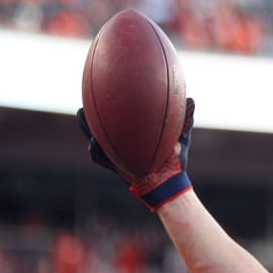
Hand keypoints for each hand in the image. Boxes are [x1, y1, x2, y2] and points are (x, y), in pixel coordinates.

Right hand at [77, 97, 195, 210]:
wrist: (171, 184)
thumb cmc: (175, 162)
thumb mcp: (180, 139)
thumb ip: (185, 120)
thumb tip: (191, 99)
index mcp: (137, 136)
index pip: (123, 118)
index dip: (114, 105)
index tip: (108, 88)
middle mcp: (125, 144)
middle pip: (104, 126)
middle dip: (94, 113)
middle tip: (88, 96)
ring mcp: (118, 155)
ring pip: (97, 140)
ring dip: (87, 128)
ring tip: (81, 115)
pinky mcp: (117, 168)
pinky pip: (101, 160)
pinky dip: (95, 152)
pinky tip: (92, 143)